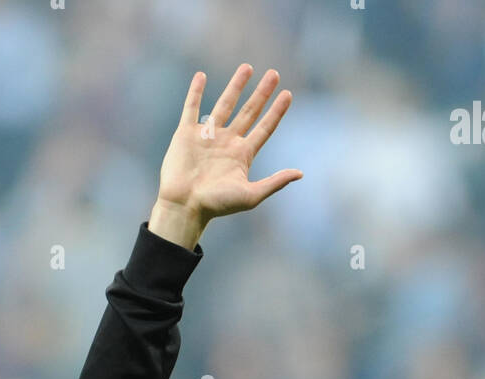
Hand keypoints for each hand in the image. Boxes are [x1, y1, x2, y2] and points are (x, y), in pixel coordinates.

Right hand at [149, 64, 301, 246]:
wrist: (184, 205)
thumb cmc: (217, 205)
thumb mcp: (250, 196)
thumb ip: (275, 183)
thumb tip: (300, 173)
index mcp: (242, 155)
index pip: (264, 128)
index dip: (277, 112)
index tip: (288, 94)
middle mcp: (227, 142)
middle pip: (249, 111)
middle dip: (262, 93)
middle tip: (274, 74)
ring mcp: (207, 136)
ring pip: (225, 104)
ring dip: (236, 86)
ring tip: (247, 68)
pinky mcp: (186, 134)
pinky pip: (191, 107)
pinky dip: (195, 91)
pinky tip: (202, 76)